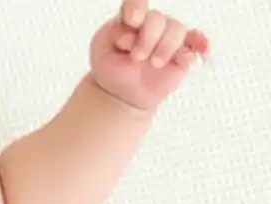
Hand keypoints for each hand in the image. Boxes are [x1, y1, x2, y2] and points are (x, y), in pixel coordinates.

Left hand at [90, 0, 209, 111]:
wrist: (123, 93)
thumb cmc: (110, 68)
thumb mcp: (101, 51)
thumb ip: (113, 35)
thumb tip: (131, 31)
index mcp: (128, 19)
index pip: (135, 4)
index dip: (137, 7)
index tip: (133, 20)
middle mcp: (150, 23)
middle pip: (157, 19)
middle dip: (148, 38)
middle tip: (137, 57)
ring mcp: (168, 36)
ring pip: (177, 29)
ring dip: (166, 47)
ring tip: (154, 63)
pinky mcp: (183, 51)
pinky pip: (196, 41)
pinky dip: (200, 43)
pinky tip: (202, 49)